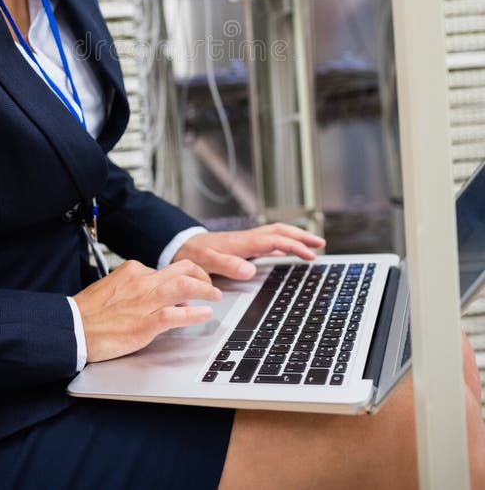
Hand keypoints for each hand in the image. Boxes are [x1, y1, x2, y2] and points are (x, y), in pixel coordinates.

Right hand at [72, 258, 221, 362]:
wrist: (73, 327)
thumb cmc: (90, 313)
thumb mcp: (114, 288)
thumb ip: (137, 288)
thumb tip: (157, 295)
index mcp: (134, 270)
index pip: (167, 268)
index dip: (183, 277)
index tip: (190, 285)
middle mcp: (143, 280)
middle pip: (183, 269)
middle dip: (202, 275)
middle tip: (211, 286)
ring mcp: (146, 301)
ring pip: (185, 286)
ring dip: (206, 290)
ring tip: (216, 296)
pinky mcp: (147, 322)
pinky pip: (178, 315)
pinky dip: (196, 313)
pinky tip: (205, 313)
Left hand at [172, 223, 325, 280]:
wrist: (179, 245)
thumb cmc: (192, 254)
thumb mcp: (206, 262)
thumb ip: (227, 265)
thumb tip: (250, 269)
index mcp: (242, 242)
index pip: (275, 240)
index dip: (294, 246)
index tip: (310, 254)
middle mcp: (247, 238)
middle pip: (280, 231)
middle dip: (302, 236)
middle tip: (320, 244)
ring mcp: (246, 241)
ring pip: (276, 233)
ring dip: (295, 237)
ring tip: (312, 245)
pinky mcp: (243, 245)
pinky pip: (269, 240)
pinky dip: (283, 243)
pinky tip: (288, 251)